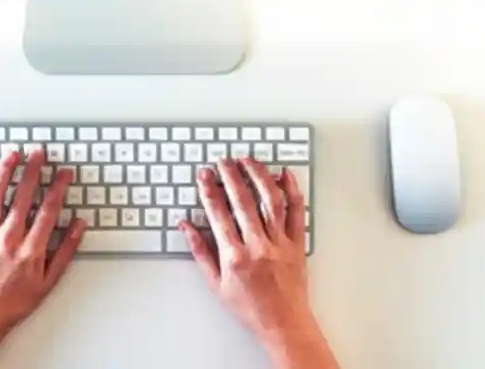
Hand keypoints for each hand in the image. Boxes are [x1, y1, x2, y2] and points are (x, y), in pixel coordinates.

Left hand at [0, 149, 85, 368]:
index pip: (48, 209)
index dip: (59, 187)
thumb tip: (79, 226)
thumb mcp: (48, 282)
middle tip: (39, 153)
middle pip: (23, 196)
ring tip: (13, 154)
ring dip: (5, 171)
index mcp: (30, 250)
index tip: (64, 173)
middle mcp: (7, 239)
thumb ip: (66, 252)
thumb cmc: (13, 303)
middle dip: (33, 170)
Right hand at [181, 157, 337, 368]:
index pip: (218, 214)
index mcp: (235, 257)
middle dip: (230, 176)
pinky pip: (297, 212)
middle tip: (223, 161)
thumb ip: (201, 251)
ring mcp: (280, 243)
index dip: (209, 190)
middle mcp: (258, 247)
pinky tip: (284, 175)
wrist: (283, 323)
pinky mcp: (297, 244)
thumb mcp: (216, 283)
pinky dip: (292, 190)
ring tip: (248, 161)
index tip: (204, 175)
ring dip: (258, 176)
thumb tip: (186, 226)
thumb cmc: (250, 307)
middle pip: (242, 201)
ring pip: (270, 201)